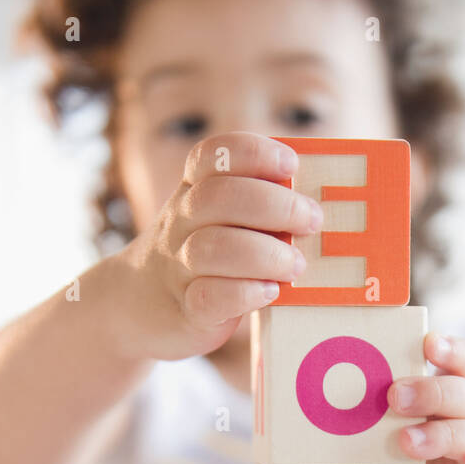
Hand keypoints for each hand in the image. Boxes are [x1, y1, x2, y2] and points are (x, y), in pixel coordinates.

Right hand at [111, 132, 321, 360]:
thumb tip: (328, 203)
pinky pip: (210, 297)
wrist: (136, 306)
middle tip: (311, 221)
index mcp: (195, 191)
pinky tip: (269, 292)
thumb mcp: (219, 223)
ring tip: (296, 266)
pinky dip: (244, 293)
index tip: (291, 165)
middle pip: (218, 197)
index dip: (254, 153)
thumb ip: (258, 209)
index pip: (214, 154)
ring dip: (264, 253)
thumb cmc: (202, 259)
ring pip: (213, 248)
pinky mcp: (186, 310)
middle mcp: (182, 221)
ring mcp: (179, 266)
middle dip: (274, 204)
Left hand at [387, 333, 464, 463]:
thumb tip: (339, 406)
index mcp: (464, 398)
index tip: (428, 343)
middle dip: (433, 392)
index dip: (451, 351)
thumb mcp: (418, 431)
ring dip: (443, 434)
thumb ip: (392, 419)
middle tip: (395, 396)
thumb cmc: (443, 461)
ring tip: (407, 440)